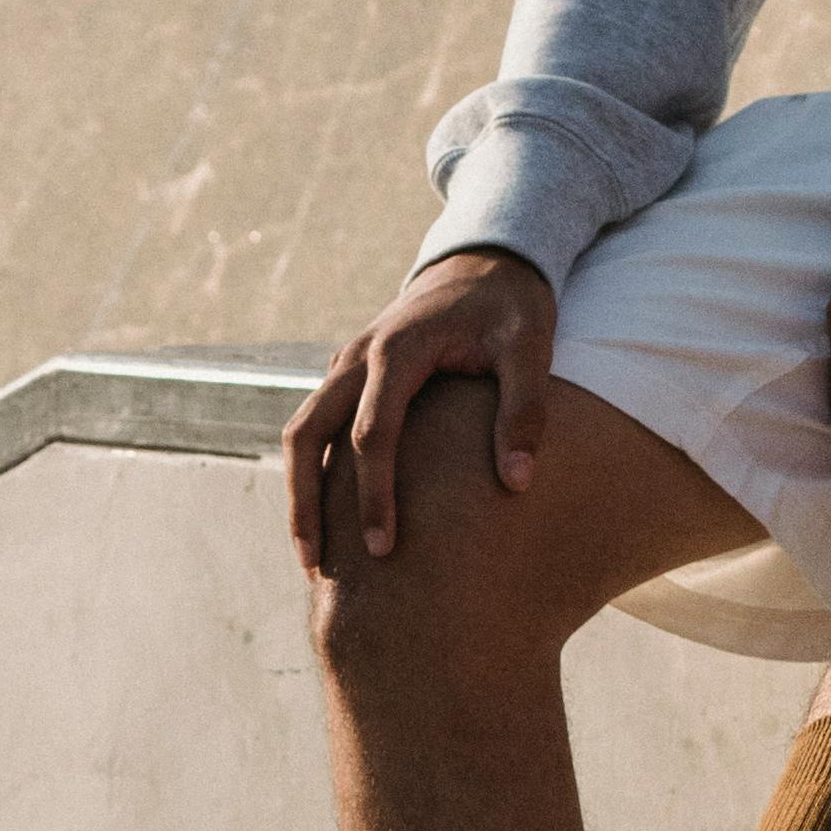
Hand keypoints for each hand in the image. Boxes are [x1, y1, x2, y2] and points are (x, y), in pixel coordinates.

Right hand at [280, 249, 552, 572]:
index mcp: (398, 349)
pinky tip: (329, 521)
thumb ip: (525, 410)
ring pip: (300, 432)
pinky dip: (312, 474)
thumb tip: (517, 482)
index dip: (373, 495)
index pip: (371, 433)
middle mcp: (357, 357)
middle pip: (306, 434)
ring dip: (299, 495)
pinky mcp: (348, 378)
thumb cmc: (510, 307)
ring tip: (312, 559)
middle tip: (318, 568)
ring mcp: (346, 366)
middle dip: (306, 504)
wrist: (484, 262)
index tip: (383, 549)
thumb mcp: (532, 348)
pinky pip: (315, 428)